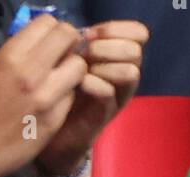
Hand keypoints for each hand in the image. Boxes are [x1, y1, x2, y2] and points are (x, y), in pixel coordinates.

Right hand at [0, 16, 87, 176]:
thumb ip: (17, 55)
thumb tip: (39, 45)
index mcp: (10, 56)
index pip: (48, 23)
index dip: (53, 31)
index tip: (51, 42)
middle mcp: (30, 72)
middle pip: (68, 37)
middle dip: (69, 44)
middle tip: (63, 56)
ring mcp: (46, 97)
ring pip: (79, 67)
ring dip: (75, 70)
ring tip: (63, 80)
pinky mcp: (55, 120)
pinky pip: (72, 97)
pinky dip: (68, 95)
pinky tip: (55, 103)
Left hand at [37, 20, 146, 174]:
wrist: (52, 135)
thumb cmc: (60, 92)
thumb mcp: (71, 60)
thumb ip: (81, 44)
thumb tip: (80, 28)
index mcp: (117, 59)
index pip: (137, 34)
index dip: (117, 28)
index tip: (91, 33)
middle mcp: (123, 78)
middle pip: (136, 51)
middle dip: (109, 45)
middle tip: (87, 51)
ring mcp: (116, 99)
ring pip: (131, 72)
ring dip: (106, 64)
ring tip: (83, 68)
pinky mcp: (104, 116)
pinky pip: (109, 94)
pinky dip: (94, 84)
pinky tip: (79, 83)